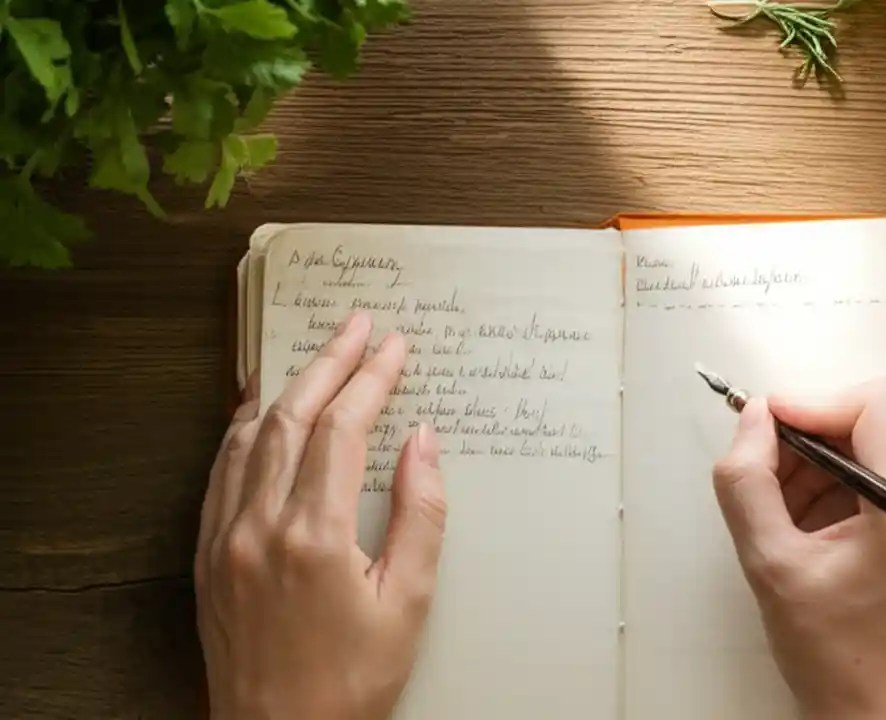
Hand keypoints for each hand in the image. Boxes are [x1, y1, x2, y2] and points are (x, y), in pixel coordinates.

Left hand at [195, 311, 446, 719]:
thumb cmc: (350, 682)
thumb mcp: (407, 605)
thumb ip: (420, 516)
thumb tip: (422, 444)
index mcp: (313, 535)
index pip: (343, 429)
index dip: (371, 379)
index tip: (395, 347)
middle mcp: (258, 526)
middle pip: (292, 418)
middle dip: (328, 362)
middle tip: (356, 325)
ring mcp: (224, 540)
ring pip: (248, 438)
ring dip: (286, 390)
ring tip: (314, 356)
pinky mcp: (206, 558)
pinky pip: (219, 473)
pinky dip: (242, 433)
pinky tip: (257, 417)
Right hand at [711, 378, 885, 719]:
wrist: (874, 708)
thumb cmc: (831, 652)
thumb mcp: (769, 563)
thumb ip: (748, 481)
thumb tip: (754, 418)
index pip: (878, 404)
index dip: (815, 403)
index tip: (769, 425)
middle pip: (877, 419)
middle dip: (813, 436)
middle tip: (768, 473)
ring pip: (877, 442)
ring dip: (822, 461)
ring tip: (786, 511)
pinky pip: (885, 471)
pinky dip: (839, 482)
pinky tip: (810, 522)